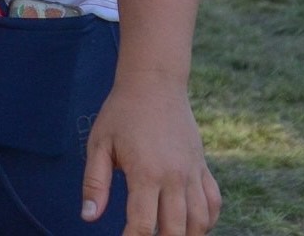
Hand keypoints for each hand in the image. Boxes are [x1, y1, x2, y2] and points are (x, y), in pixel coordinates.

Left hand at [81, 72, 220, 233]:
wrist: (154, 83)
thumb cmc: (121, 113)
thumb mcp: (99, 144)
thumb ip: (94, 183)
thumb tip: (88, 217)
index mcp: (146, 172)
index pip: (143, 223)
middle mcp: (175, 177)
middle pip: (176, 229)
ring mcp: (193, 172)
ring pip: (200, 221)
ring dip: (187, 235)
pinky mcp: (202, 167)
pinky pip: (214, 202)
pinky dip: (207, 220)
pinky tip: (193, 226)